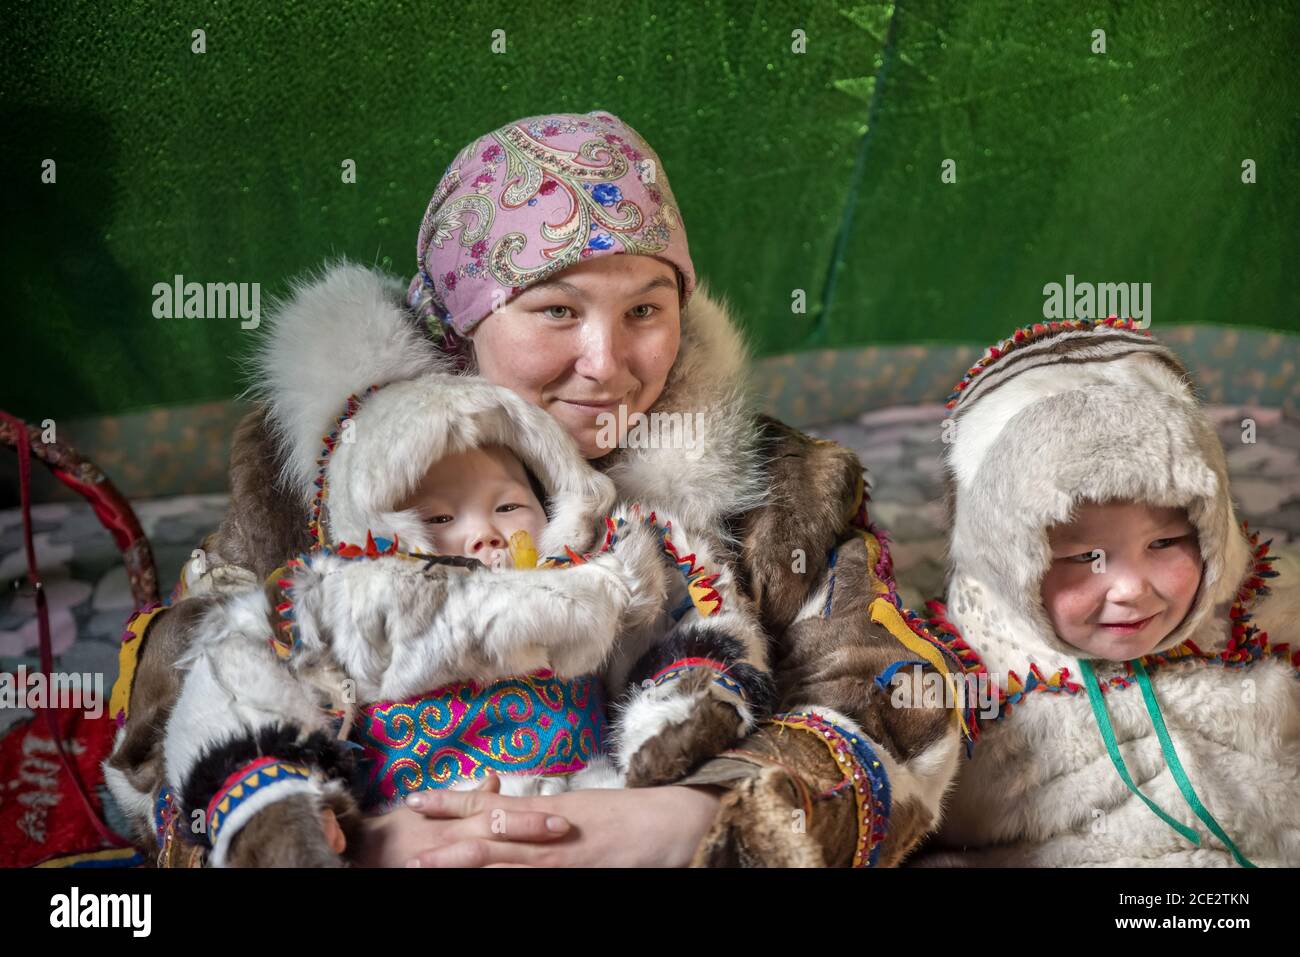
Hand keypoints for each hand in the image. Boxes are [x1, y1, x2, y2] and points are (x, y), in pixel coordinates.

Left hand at [367, 775, 723, 866]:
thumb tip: (502, 810)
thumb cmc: (624, 814)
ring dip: (465, 868)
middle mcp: (547, 834)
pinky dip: (509, 888)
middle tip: (407, 852)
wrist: (671, 823)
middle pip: (487, 841)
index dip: (451, 803)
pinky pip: (535, 886)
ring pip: (504, 867)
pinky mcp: (576, 879)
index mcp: (545, 810)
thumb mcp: (575, 806)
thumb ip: (538, 813)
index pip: (488, 804)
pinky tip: (484, 892)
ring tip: (429, 868)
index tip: (415, 800)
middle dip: (446, 847)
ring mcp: (560, 860)